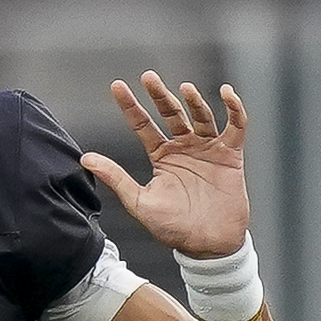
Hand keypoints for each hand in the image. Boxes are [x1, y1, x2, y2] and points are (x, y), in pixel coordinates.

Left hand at [81, 73, 248, 256]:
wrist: (208, 244)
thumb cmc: (173, 228)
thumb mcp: (139, 202)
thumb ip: (115, 178)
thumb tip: (84, 158)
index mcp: (160, 156)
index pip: (142, 124)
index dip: (130, 106)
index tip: (116, 86)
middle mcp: (183, 148)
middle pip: (170, 113)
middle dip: (159, 94)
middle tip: (148, 76)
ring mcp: (207, 149)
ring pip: (200, 116)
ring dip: (194, 101)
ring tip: (185, 89)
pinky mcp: (231, 155)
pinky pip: (236, 125)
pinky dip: (234, 109)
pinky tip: (226, 93)